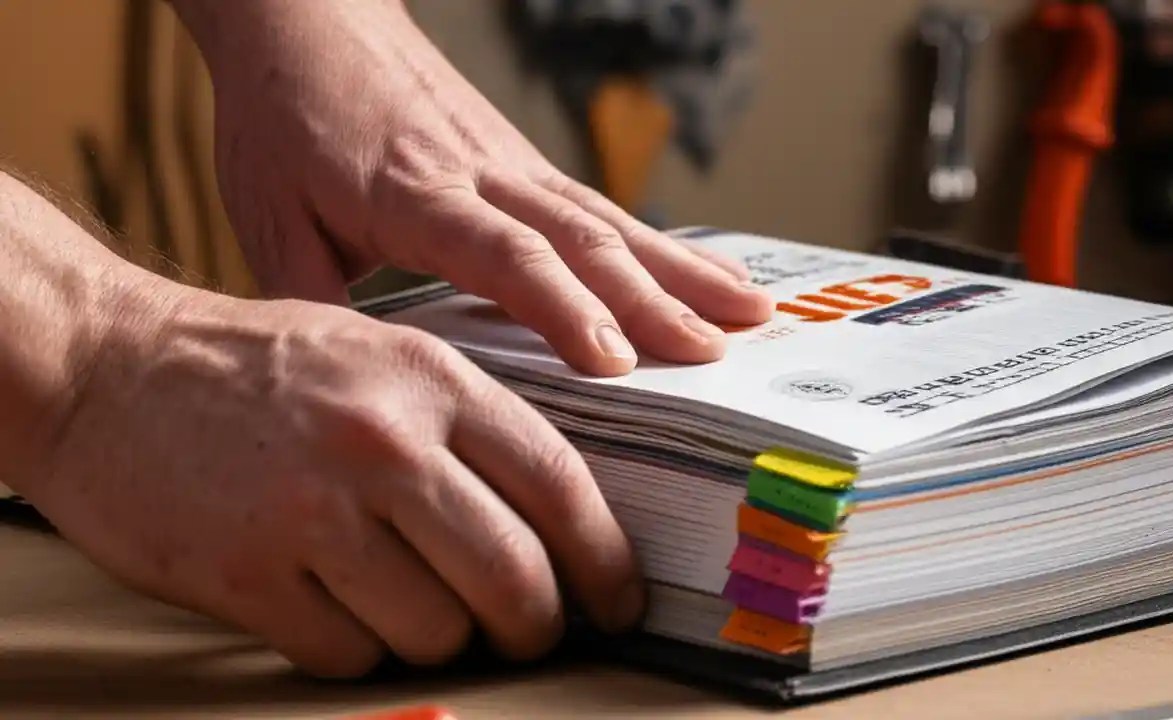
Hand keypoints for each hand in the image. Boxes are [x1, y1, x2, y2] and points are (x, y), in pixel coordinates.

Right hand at [22, 280, 641, 677]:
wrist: (107, 369)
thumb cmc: (258, 367)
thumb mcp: (379, 354)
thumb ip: (466, 421)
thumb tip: (556, 516)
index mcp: (429, 380)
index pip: (558, 483)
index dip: (605, 557)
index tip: (621, 599)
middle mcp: (382, 444)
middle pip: (512, 576)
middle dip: (537, 624)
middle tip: (531, 631)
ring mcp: (312, 513)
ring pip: (437, 631)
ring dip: (440, 639)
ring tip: (412, 604)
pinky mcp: (249, 576)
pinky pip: (350, 657)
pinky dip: (359, 651)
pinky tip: (336, 608)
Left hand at [176, 0, 772, 376]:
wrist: (307, 17)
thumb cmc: (282, 119)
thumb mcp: (267, 217)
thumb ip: (310, 301)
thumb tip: (353, 381)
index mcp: (413, 196)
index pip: (503, 255)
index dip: (561, 307)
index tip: (615, 362)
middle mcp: (479, 176)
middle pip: (580, 239)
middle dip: (652, 302)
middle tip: (714, 355)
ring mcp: (511, 164)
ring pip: (609, 220)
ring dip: (680, 272)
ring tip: (748, 314)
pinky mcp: (524, 161)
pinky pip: (602, 206)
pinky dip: (664, 245)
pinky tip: (706, 274)